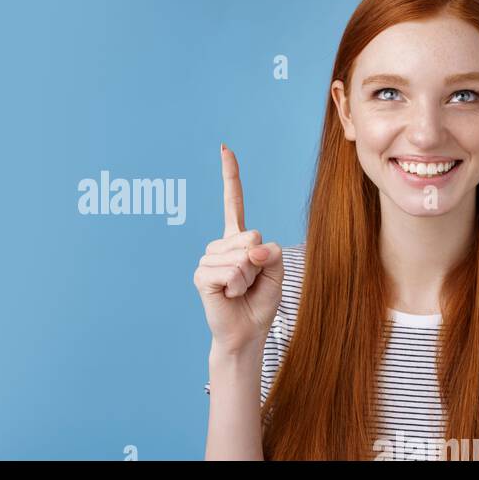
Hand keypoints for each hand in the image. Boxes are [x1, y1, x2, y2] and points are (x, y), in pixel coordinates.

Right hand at [193, 143, 283, 355]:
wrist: (246, 332)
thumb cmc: (260, 302)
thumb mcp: (277, 272)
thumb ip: (271, 253)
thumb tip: (251, 248)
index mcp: (238, 239)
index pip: (234, 202)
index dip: (230, 175)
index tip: (224, 148)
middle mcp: (220, 245)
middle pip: (251, 236)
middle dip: (260, 263)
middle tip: (251, 283)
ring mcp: (208, 258)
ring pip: (242, 257)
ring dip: (249, 279)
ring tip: (240, 291)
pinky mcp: (201, 274)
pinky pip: (230, 271)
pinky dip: (237, 286)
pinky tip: (229, 295)